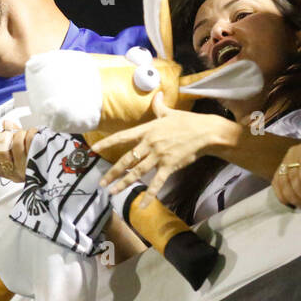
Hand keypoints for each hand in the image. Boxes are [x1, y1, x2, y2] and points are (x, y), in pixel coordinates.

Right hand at [0, 119, 33, 181]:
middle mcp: (14, 172)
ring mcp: (25, 168)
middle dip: (5, 137)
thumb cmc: (32, 157)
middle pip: (1, 152)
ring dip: (19, 133)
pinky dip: (31, 132)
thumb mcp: (17, 151)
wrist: (52, 165)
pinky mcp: (36, 161)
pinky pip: (30, 140)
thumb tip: (6, 123)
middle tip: (9, 134)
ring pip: (16, 144)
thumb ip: (9, 136)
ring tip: (24, 135)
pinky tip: (33, 135)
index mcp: (5, 171)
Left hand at [96, 96, 230, 197]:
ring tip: (112, 192)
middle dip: (112, 172)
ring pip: (137, 172)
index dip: (107, 142)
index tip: (94, 148)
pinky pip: (156, 183)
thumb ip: (159, 106)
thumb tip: (157, 94)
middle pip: (126, 159)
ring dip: (123, 183)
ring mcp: (158, 156)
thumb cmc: (188, 122)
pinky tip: (142, 206)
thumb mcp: (170, 112)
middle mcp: (149, 144)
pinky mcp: (169, 166)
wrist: (206, 132)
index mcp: (147, 130)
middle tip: (101, 182)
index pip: (122, 137)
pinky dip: (149, 195)